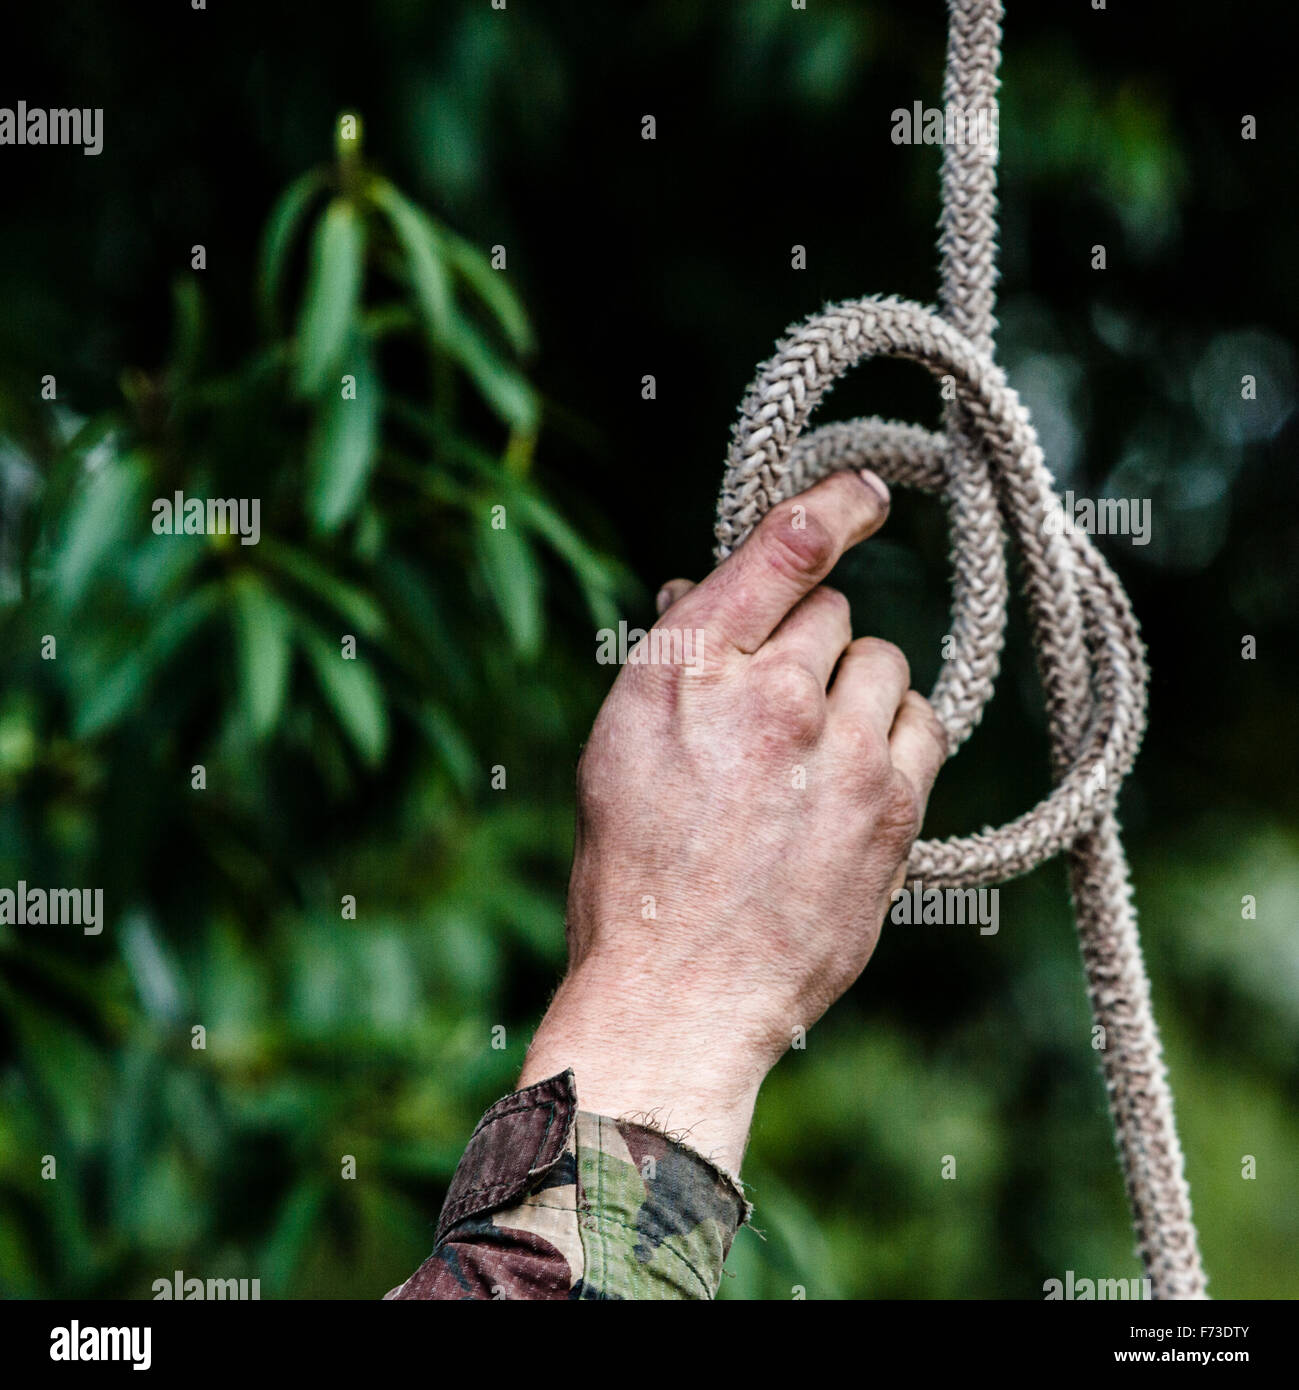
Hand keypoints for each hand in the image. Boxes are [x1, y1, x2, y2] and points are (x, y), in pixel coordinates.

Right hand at [517, 469, 947, 1173]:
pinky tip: (855, 778)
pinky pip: (921, 725)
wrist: (679, 991)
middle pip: (834, 613)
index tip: (866, 491)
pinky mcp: (892, 807)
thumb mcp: (621, 747)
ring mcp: (839, 751)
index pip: (782, 549)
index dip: (833, 506)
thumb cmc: (632, 872)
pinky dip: (894, 738)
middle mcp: (768, 696)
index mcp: (684, 670)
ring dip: (856, 690)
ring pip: (883, 664)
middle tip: (782, 704)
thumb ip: (676, 664)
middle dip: (811, 644)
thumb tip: (705, 590)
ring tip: (818, 750)